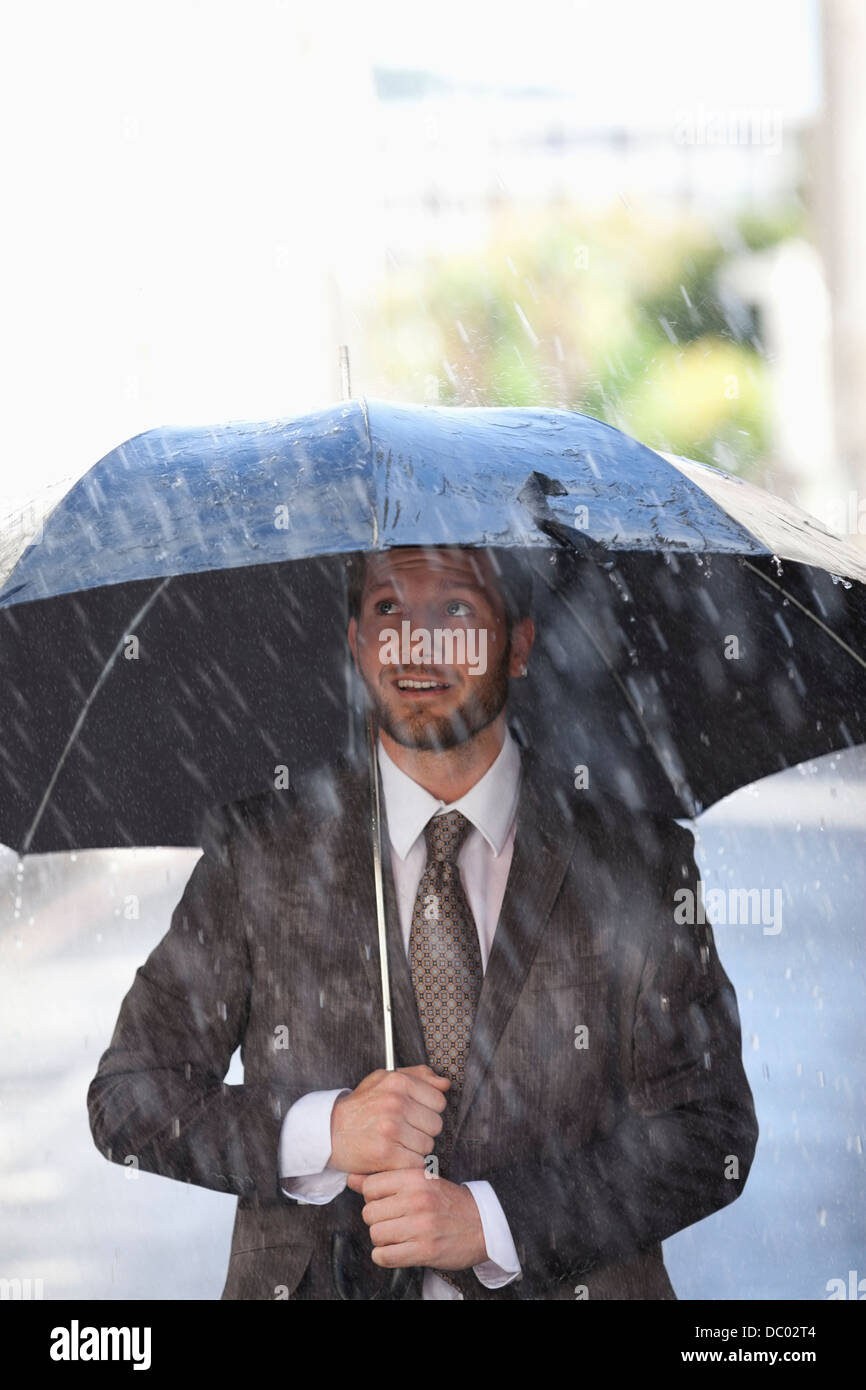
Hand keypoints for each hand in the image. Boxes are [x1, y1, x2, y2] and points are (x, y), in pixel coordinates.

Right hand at [327, 1065, 450, 1174]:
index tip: (413, 1114)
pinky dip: (407, 1164)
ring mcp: (390, 1129)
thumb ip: (417, 1076)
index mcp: (398, 1082)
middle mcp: (395, 1103)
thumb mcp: (384, 1080)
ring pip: (427, 1146)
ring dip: (415, 1149)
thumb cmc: (361, 1106)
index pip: (439, 1101)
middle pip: (436, 1125)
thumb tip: (445, 1084)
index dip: (428, 1110)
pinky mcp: (386, 1154)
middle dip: (423, 1130)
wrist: (329, 1133)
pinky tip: (394, 1157)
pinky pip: (416, 1163)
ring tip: (397, 1143)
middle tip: (403, 1131)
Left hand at [347, 1167, 486, 1269]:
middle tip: (391, 1221)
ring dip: (382, 1239)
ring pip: (375, 1234)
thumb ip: (386, 1179)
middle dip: (376, 1220)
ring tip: (396, 1236)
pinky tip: (396, 1251)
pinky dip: (384, 1256)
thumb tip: (352, 1177)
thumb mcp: (421, 1181)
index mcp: (415, 1178)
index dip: (372, 1197)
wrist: (483, 1225)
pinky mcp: (424, 1251)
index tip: (384, 1202)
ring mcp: (420, 1226)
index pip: (370, 1186)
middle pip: (369, 1213)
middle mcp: (417, 1199)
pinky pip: (385, 1256)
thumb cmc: (449, 1203)